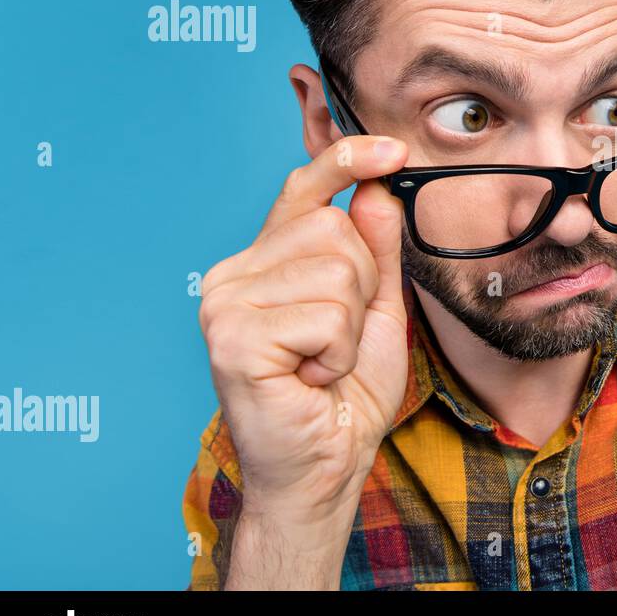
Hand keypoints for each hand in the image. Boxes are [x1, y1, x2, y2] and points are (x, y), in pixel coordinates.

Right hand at [198, 135, 411, 523]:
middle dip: (362, 289)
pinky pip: (325, 315)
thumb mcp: (376, 311)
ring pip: (336, 270)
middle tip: (337, 342)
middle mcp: (233, 274)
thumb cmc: (345, 395)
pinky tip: (311, 379)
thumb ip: (376, 252)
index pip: (304, 190)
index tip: (392, 150)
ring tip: (324, 363)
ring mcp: (225, 302)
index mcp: (264, 262)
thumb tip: (375, 189)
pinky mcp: (232, 336)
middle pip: (334, 229)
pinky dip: (337, 353)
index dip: (346, 161)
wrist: (325, 466)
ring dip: (351, 327)